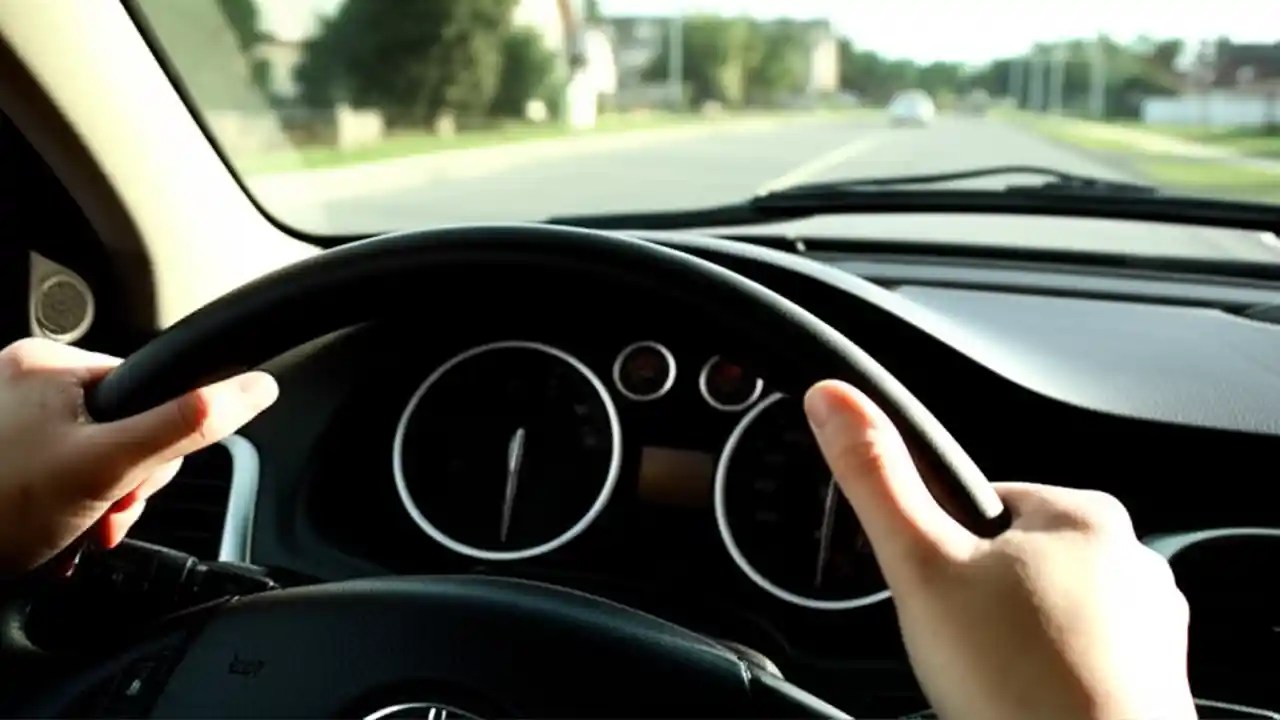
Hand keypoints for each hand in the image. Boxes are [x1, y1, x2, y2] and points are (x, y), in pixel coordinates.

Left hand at [0, 338, 277, 574]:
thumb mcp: (108, 467)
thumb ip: (186, 425)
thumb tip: (254, 389)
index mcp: (48, 363)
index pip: (148, 392)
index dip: (156, 447)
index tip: (131, 484)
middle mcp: (22, 381)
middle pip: (122, 428)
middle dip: (121, 484)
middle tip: (96, 515)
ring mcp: (5, 421)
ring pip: (92, 457)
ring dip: (95, 504)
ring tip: (70, 532)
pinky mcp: (0, 455)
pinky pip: (57, 473)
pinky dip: (64, 509)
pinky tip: (51, 534)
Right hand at [804, 380, 1194, 719]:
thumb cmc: (1020, 684)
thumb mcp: (921, 567)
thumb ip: (876, 480)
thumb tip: (833, 399)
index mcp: (1083, 514)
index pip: (983, 504)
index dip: (942, 550)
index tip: (937, 595)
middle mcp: (1134, 561)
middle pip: (1015, 563)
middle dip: (980, 602)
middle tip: (961, 646)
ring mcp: (1151, 627)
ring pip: (1046, 616)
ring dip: (1015, 644)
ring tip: (994, 681)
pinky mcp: (1154, 685)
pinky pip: (1078, 664)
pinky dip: (1048, 681)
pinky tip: (1025, 704)